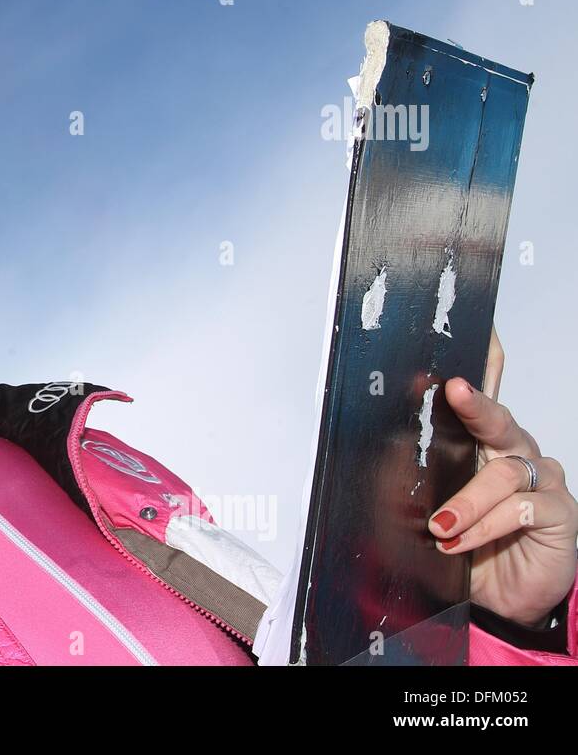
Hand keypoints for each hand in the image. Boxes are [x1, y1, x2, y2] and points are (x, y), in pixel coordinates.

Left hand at [427, 325, 577, 628]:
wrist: (498, 599)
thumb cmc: (462, 546)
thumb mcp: (421, 511)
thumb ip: (405, 482)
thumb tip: (379, 454)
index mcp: (477, 444)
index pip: (482, 394)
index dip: (483, 362)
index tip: (474, 334)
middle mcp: (510, 452)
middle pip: (496, 418)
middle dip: (475, 403)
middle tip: (454, 392)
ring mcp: (536, 479)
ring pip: (502, 471)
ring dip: (466, 500)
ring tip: (440, 526)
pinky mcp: (555, 512)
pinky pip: (521, 508)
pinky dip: (486, 525)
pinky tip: (462, 540)